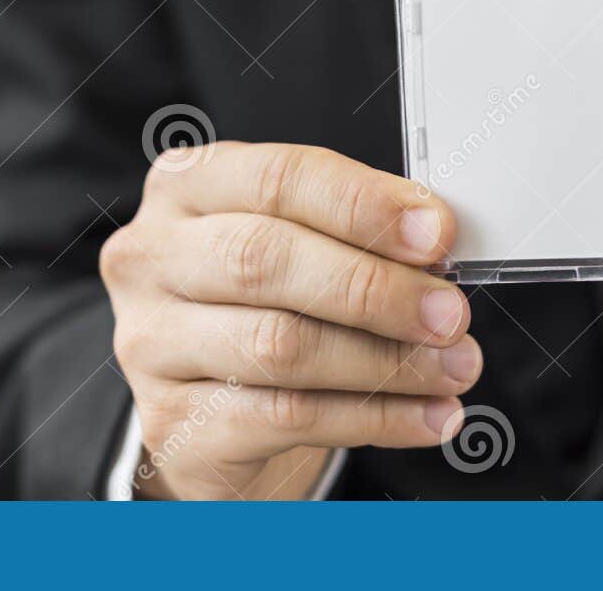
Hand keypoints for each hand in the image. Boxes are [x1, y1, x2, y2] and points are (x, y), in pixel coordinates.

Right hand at [100, 141, 478, 499]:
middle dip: (376, 288)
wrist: (205, 409)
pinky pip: (286, 417)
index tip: (436, 234)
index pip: (277, 178)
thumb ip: (353, 233)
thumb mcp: (296, 245)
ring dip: (386, 360)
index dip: (363, 204)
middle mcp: (152, 257)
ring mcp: (150, 343)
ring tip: (452, 368)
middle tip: (449, 313)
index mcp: (187, 186)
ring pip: (279, 345)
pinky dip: (372, 417)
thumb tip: (436, 244)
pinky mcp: (171, 423)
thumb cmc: (262, 304)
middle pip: (268, 259)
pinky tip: (425, 416)